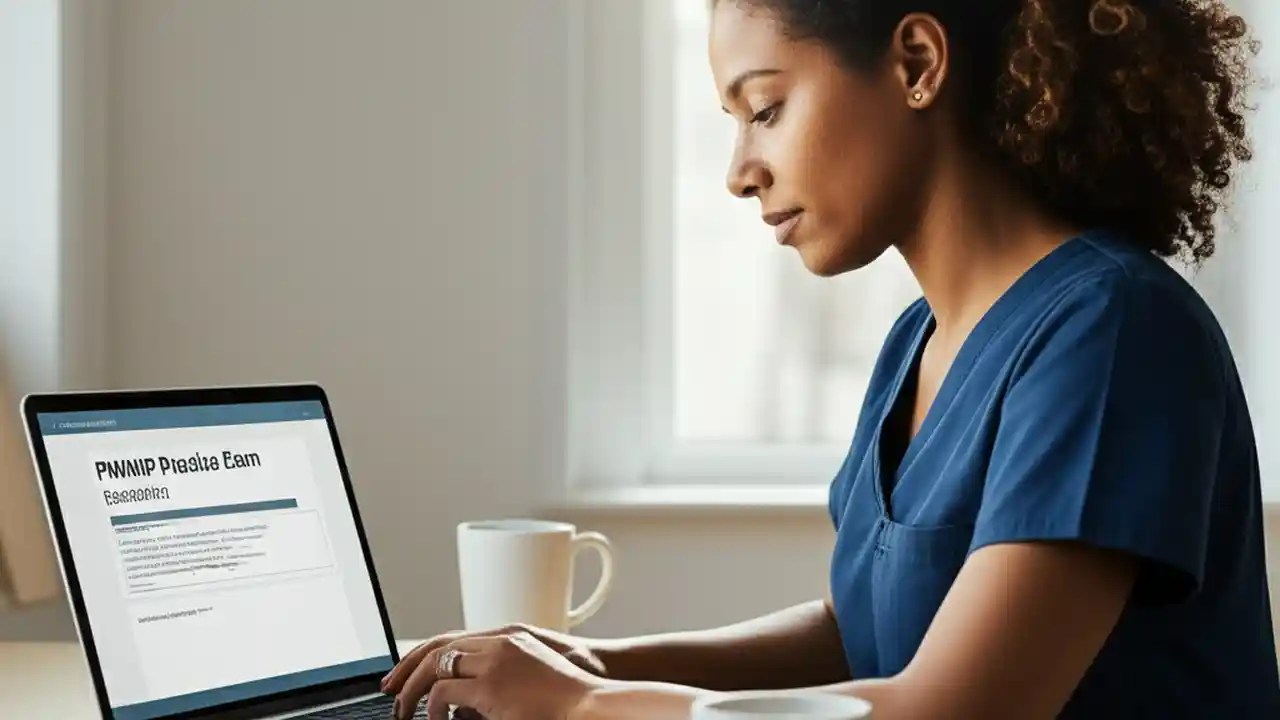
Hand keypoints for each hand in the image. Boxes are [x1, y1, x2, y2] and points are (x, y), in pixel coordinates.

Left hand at [383, 623, 608, 695]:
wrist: (594, 701)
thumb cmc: (572, 694)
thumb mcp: (532, 676)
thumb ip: (498, 680)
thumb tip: (464, 703)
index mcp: (508, 637)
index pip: (453, 638)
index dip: (424, 655)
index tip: (404, 672)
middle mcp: (499, 643)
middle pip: (438, 647)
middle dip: (407, 668)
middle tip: (388, 689)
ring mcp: (496, 663)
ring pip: (436, 667)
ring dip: (413, 690)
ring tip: (402, 710)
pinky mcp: (493, 687)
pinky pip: (446, 693)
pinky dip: (433, 707)